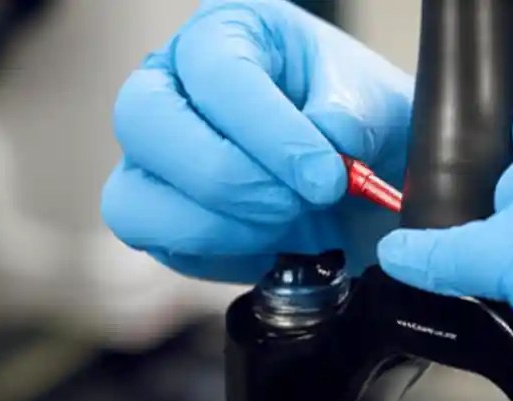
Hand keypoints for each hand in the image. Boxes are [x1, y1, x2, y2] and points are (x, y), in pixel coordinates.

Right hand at [102, 0, 412, 282]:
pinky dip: (218, 255)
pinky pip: (160, 246)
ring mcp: (150, 157)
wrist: (361, 183)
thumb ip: (356, 115)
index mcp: (223, 32)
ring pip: (134, 199)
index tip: (326, 177)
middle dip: (227, 177)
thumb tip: (329, 141)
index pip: (217, 72)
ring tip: (286, 227)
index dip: (271, 133)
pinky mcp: (154, 217)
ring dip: (218, 227)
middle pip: (144, 122)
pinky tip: (271, 246)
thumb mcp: (378, 105)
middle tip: (294, 205)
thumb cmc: (359, 126)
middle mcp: (167, 85)